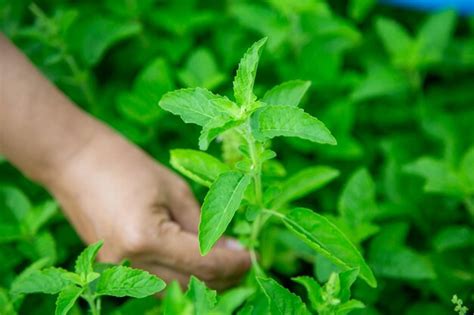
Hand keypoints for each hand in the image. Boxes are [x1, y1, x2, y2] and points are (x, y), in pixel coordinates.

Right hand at [47, 130, 250, 289]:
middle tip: (244, 262)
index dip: (234, 264)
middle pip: (191, 286)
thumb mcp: (173, 189)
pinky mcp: (111, 268)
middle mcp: (130, 263)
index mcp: (146, 237)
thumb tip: (229, 248)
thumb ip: (202, 223)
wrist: (72, 160)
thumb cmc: (124, 164)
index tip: (252, 257)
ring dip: (204, 282)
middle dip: (224, 278)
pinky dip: (180, 278)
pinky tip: (197, 264)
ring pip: (174, 290)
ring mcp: (116, 270)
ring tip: (226, 264)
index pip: (204, 264)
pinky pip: (155, 282)